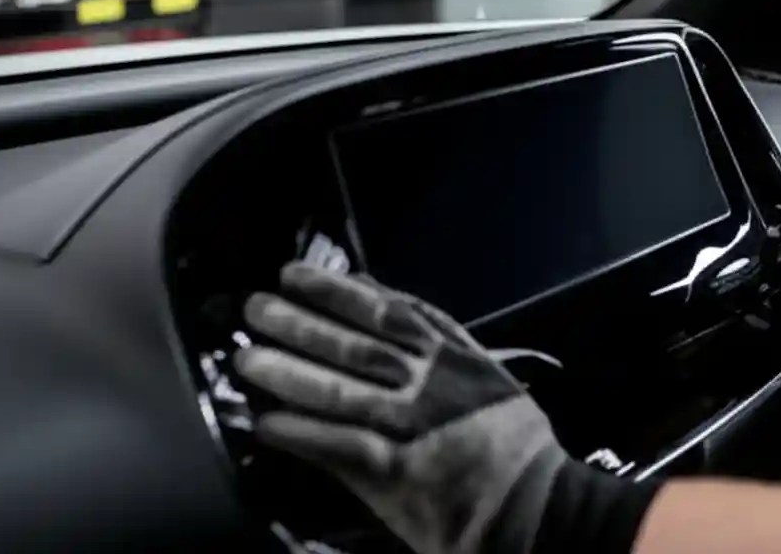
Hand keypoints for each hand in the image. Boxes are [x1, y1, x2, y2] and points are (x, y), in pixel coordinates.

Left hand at [234, 263, 565, 553]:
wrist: (532, 506)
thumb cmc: (508, 440)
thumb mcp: (484, 373)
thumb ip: (438, 336)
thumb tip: (377, 294)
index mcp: (450, 356)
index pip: (382, 311)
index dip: (333, 290)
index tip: (294, 275)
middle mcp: (428, 384)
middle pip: (352, 345)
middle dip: (299, 324)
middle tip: (256, 308)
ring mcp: (410, 427)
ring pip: (338, 390)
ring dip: (287, 373)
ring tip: (248, 359)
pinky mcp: (395, 472)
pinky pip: (337, 446)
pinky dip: (301, 433)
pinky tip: (267, 423)